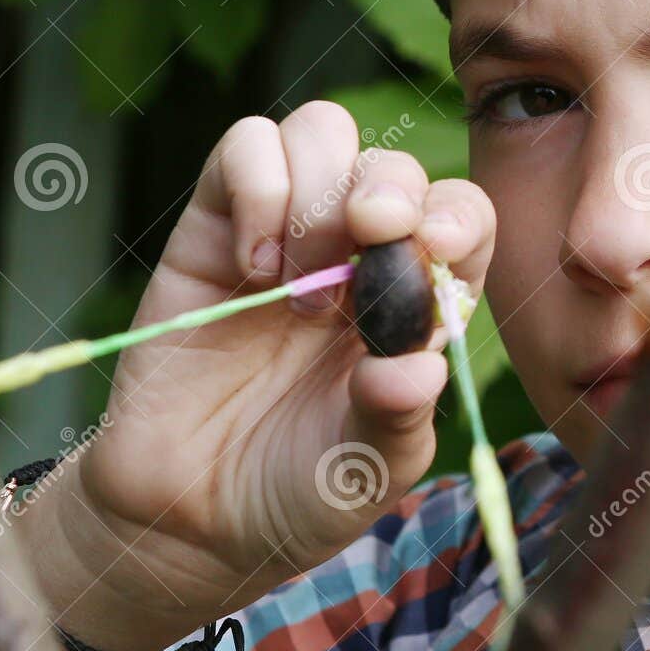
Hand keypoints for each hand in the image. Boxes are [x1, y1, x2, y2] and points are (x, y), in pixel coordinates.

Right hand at [31, 100, 493, 639]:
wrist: (189, 518)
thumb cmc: (297, 492)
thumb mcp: (367, 470)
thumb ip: (396, 417)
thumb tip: (420, 365)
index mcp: (418, 304)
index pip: (460, 220)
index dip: (456, 216)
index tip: (435, 247)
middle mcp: (358, 257)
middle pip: (392, 165)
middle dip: (387, 189)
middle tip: (366, 239)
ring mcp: (287, 234)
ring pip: (321, 132)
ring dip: (318, 192)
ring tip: (294, 286)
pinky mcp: (213, 226)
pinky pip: (244, 147)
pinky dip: (255, 185)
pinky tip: (252, 265)